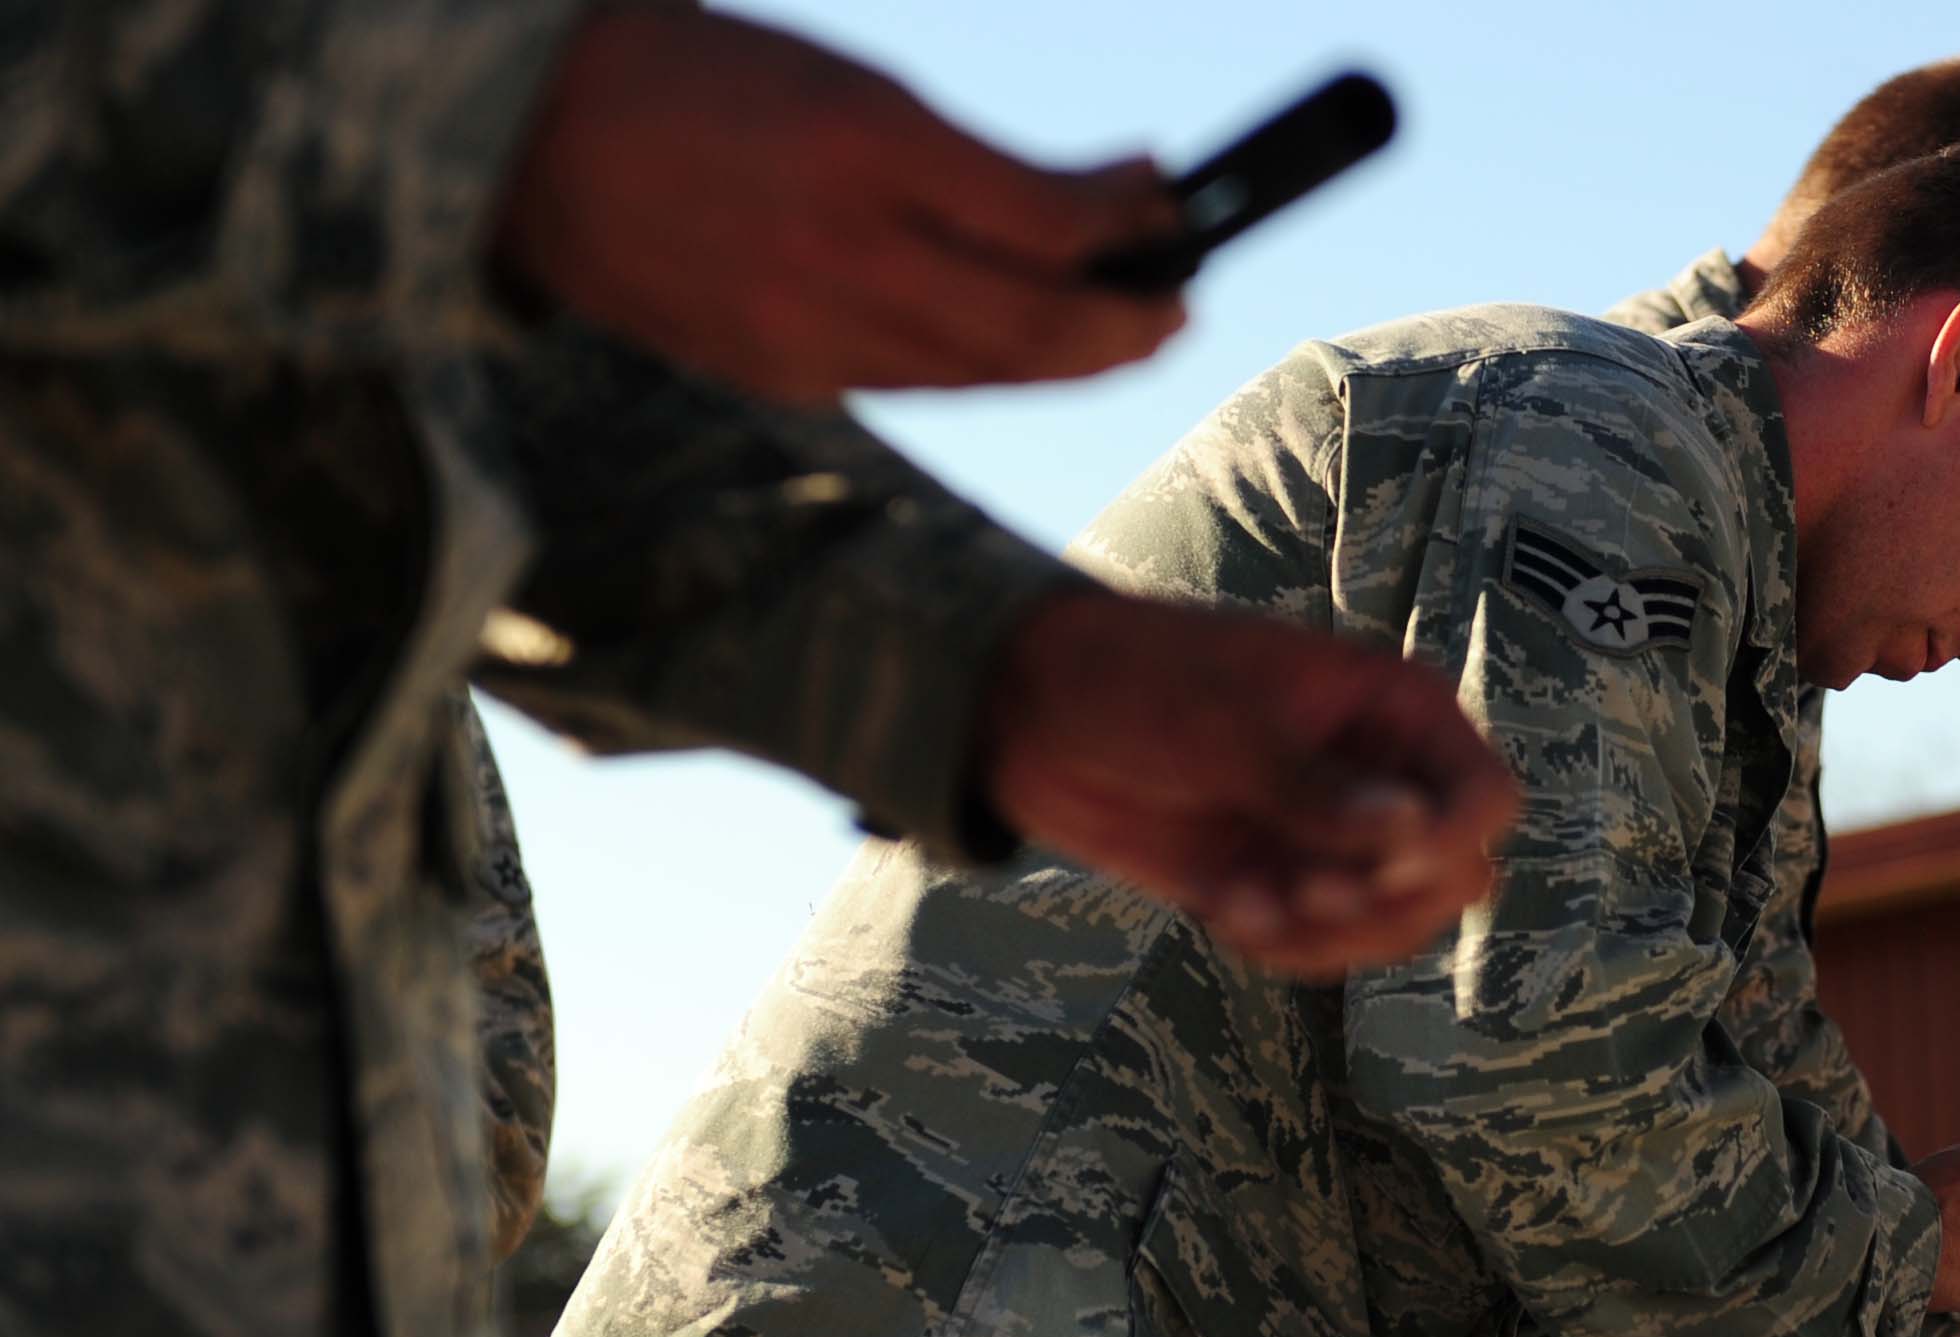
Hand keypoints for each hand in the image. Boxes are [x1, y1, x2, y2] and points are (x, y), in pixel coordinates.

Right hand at [496, 9, 1188, 403]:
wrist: (532, 142)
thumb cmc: (703, 82)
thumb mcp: (851, 86)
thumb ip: (978, 163)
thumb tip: (1111, 202)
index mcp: (862, 154)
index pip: (1044, 226)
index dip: (1128, 230)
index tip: (1178, 206)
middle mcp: (843, 258)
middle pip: (1033, 330)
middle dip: (1126, 325)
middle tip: (1181, 300)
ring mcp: (809, 334)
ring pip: (984, 373)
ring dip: (1072, 356)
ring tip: (1126, 324)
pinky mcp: (784, 377)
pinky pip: (918, 385)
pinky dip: (987, 367)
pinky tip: (1019, 338)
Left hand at [981, 590, 1517, 977]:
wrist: (1031, 713)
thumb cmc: (1137, 680)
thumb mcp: (1230, 723)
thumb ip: (1321, 788)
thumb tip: (1417, 834)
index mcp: (1394, 712)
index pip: (1486, 797)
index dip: (1454, 841)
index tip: (1382, 857)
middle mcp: (1379, 780)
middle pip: (1456, 879)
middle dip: (1389, 905)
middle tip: (1305, 888)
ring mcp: (1329, 839)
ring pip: (1393, 928)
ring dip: (1329, 938)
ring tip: (1247, 905)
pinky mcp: (1277, 885)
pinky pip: (1320, 948)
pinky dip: (1281, 949)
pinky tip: (1222, 911)